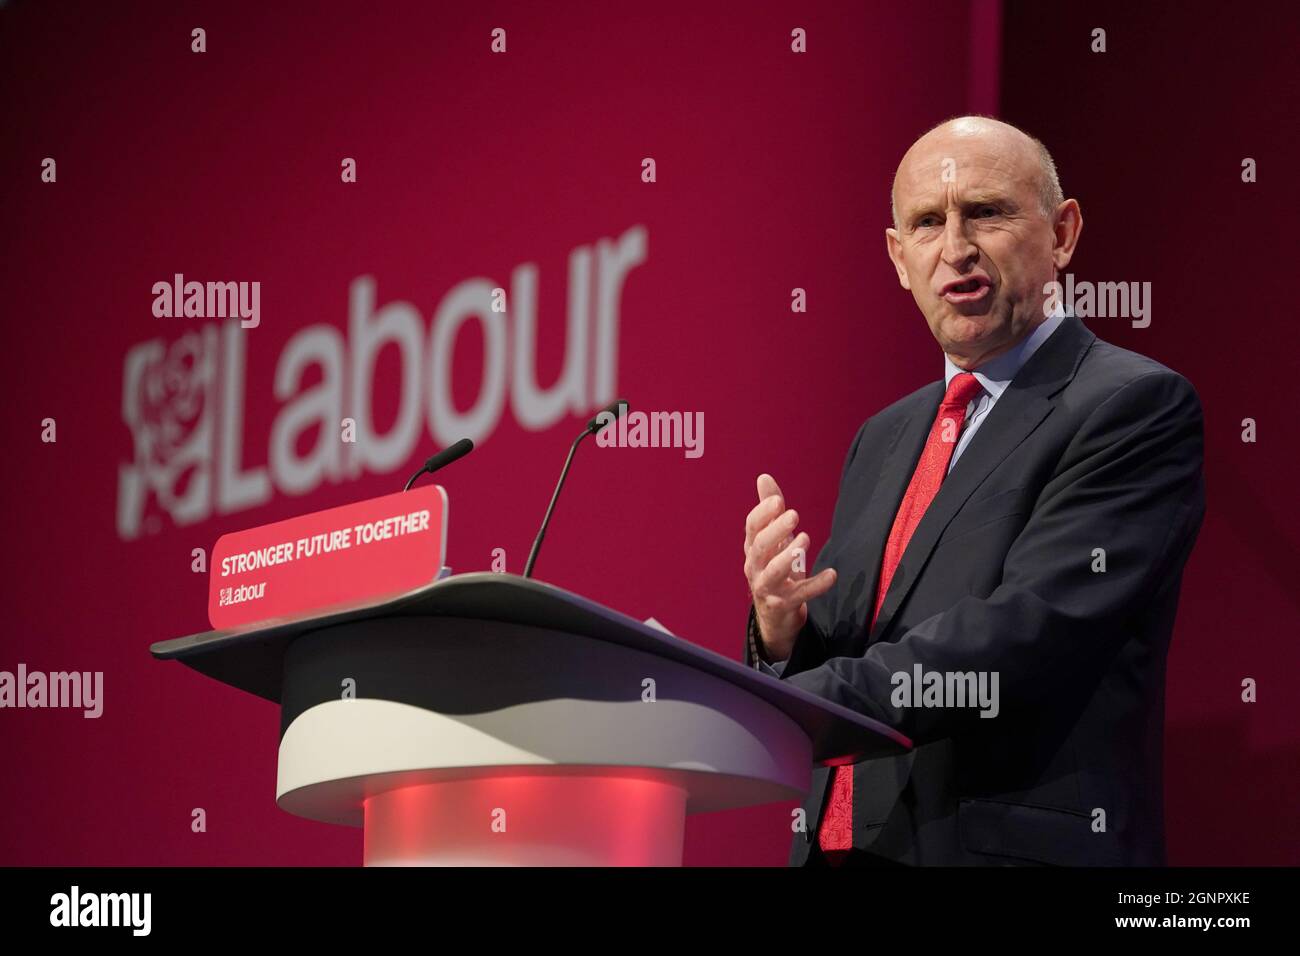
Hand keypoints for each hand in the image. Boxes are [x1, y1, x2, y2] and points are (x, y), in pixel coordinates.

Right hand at [743, 473, 836, 661]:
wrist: (774, 615)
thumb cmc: (773, 569)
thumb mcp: (772, 540)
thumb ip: (769, 510)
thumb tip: (763, 478)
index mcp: (753, 549)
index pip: (752, 528)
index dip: (763, 513)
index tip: (778, 500)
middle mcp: (755, 567)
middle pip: (760, 547)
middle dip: (776, 531)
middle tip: (794, 515)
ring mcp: (767, 587)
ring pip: (774, 571)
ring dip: (789, 555)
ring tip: (805, 539)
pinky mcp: (783, 604)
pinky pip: (800, 594)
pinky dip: (816, 585)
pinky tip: (832, 574)